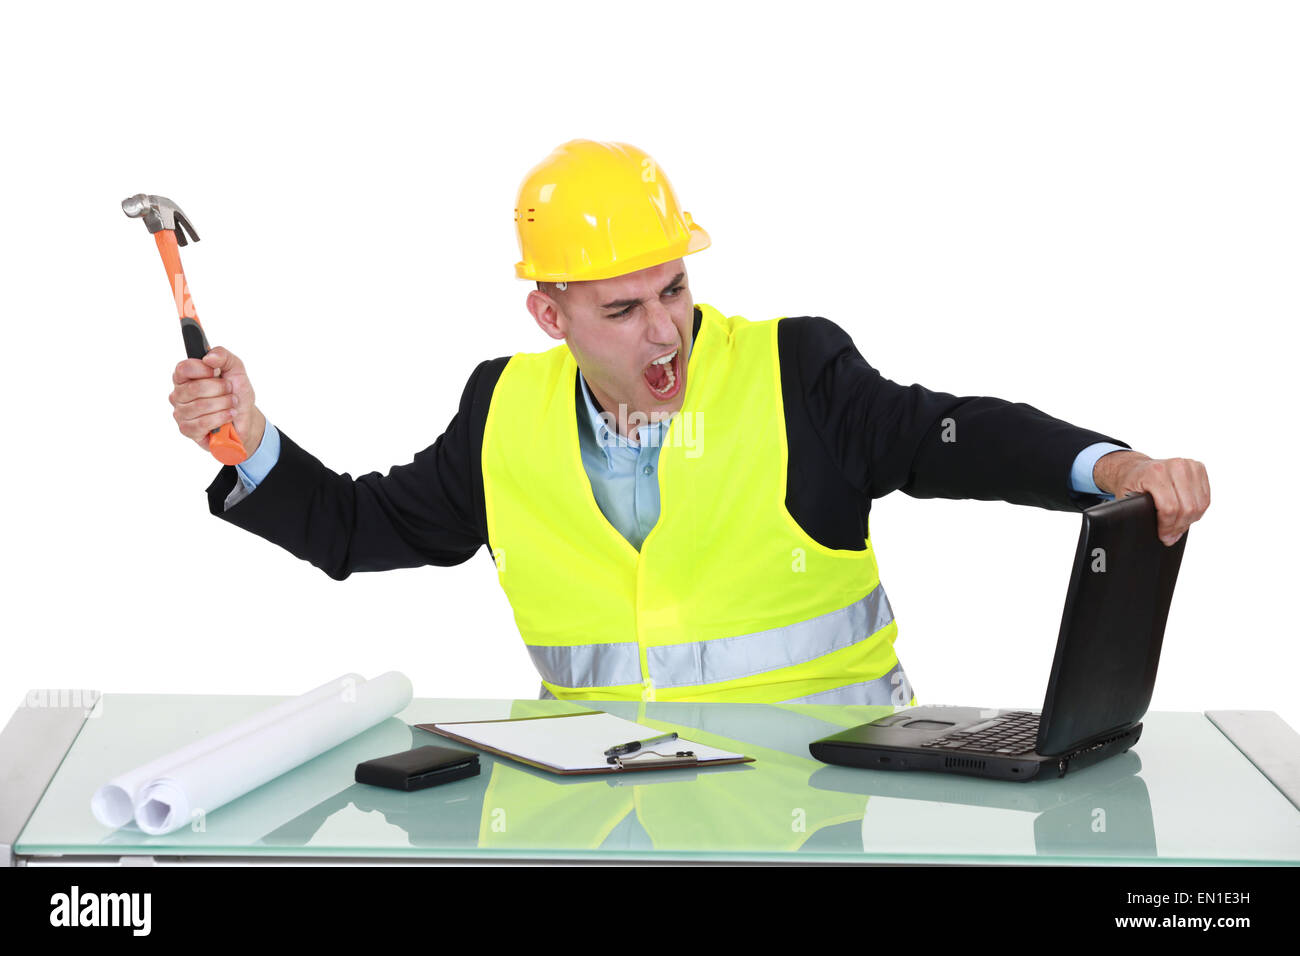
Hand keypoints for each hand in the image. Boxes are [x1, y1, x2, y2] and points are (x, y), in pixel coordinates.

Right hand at [170, 346, 265, 457]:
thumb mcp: (236, 369)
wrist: (244, 417)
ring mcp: (181, 412)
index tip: (217, 373)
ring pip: (200, 406)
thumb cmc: (236, 393)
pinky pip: (202, 423)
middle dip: (220, 389)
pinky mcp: (187, 429)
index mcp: (185, 377)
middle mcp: (179, 394)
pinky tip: (228, 416)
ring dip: (224, 404)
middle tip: (230, 390)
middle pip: (195, 388)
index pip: (184, 368)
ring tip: (231, 404)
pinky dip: (221, 418)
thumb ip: (223, 356)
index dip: (203, 370)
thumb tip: (208, 357)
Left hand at [1093, 450, 1209, 545]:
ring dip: (1189, 521)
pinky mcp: (1199, 468)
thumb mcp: (1127, 498)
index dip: (1168, 527)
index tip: (1164, 536)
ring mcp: (1189, 465)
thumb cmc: (1132, 483)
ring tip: (1177, 527)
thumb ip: (1137, 513)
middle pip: (1187, 508)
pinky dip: (1198, 511)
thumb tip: (1158, 534)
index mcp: (1155, 472)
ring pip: (1199, 505)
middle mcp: (1174, 466)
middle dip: (1178, 527)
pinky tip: (1186, 516)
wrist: (1137, 467)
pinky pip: (1205, 498)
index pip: (1170, 508)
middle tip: (1170, 536)